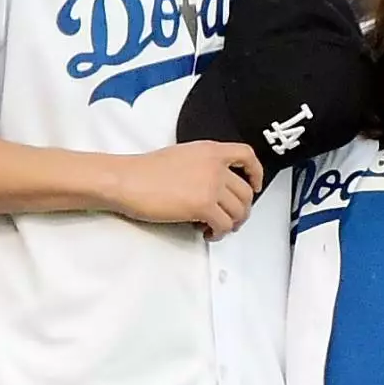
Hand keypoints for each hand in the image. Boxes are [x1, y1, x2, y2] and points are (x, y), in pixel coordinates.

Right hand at [114, 140, 262, 238]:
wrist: (127, 179)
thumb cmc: (145, 171)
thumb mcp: (183, 156)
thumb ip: (204, 164)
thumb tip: (214, 185)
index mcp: (210, 150)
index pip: (247, 155)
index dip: (256, 173)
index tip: (255, 185)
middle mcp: (215, 166)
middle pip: (246, 192)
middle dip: (242, 209)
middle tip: (233, 218)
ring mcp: (211, 185)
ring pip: (238, 211)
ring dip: (231, 224)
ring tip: (217, 228)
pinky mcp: (203, 206)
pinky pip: (224, 225)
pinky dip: (219, 233)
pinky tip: (207, 233)